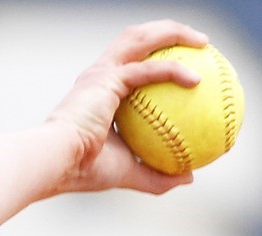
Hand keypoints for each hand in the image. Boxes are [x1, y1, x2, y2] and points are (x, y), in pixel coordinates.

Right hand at [44, 19, 209, 194]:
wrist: (59, 162)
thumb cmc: (86, 171)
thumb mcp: (129, 174)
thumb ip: (158, 175)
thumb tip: (190, 177)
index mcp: (102, 91)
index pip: (133, 64)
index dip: (159, 57)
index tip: (190, 64)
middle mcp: (101, 74)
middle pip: (137, 39)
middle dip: (168, 32)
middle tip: (200, 43)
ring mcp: (102, 72)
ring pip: (140, 38)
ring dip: (172, 32)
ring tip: (202, 42)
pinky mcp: (106, 77)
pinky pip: (147, 69)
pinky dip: (172, 70)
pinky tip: (196, 79)